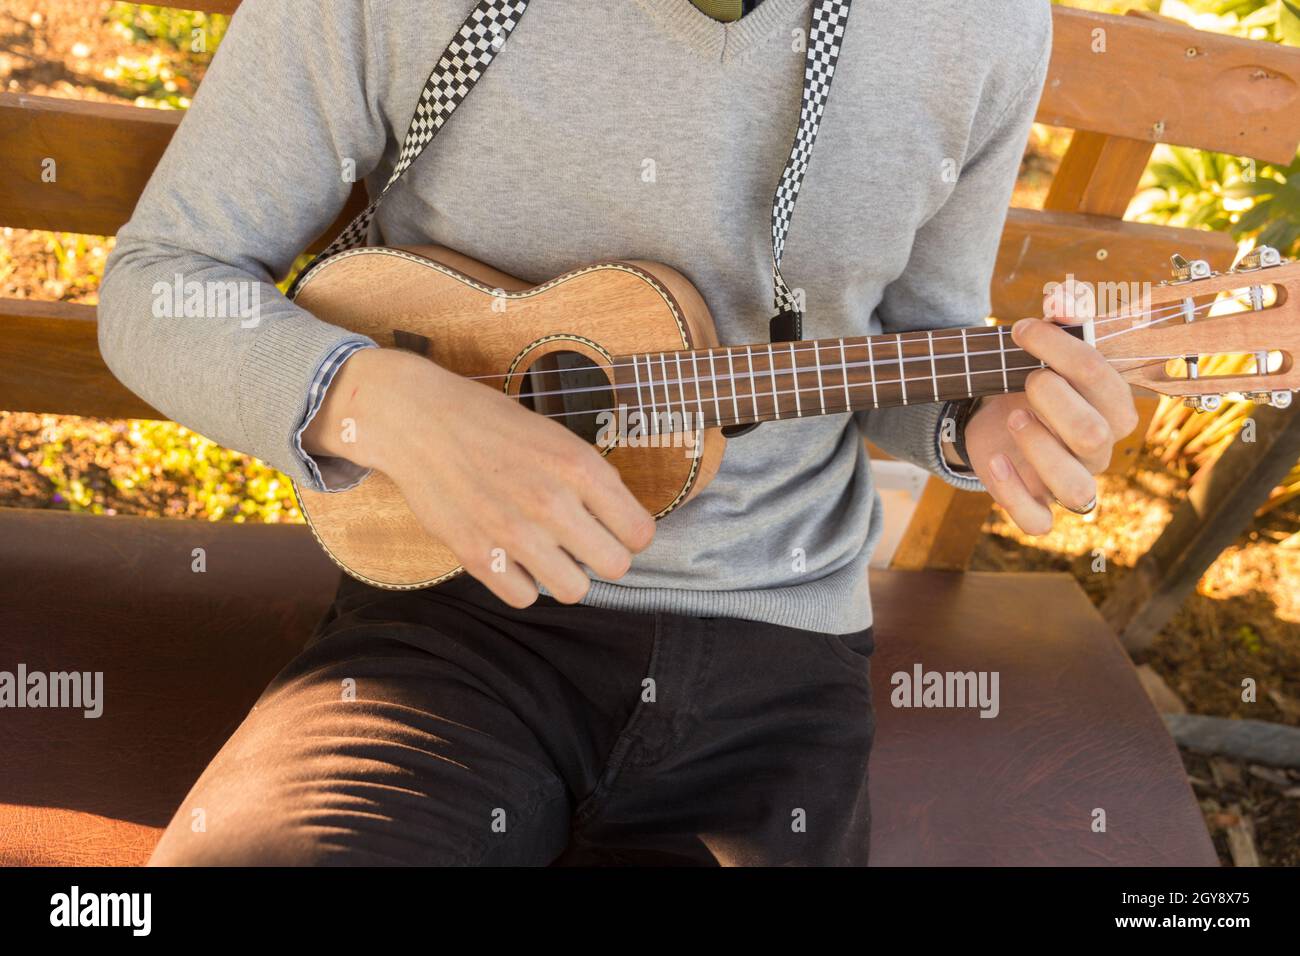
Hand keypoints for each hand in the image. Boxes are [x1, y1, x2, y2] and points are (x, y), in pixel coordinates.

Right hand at [303, 348, 654, 607]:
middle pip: (615, 567)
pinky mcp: (477, 556)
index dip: (630, 533)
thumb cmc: (487, 422)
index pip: (640, 532)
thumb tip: (617, 519)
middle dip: (603, 557)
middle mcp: (552, 503)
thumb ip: (588, 478)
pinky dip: (521, 582)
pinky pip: (524, 597)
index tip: (614, 527)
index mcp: (579, 466)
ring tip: (547, 552)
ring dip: (565, 574)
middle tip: (582, 543)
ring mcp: (514, 533)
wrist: (418, 419)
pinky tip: (511, 556)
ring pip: (574, 591)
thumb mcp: (554, 436)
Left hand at [958, 284, 1138, 534]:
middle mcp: (1099, 451)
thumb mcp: (1045, 347)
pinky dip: (1013, 494)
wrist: (997, 417)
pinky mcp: (1036, 505)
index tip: (1024, 329)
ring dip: (1041, 449)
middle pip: (1095, 437)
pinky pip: (1037, 522)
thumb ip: (1063, 319)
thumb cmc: (1032, 381)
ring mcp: (1069, 482)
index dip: (1064, 350)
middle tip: (1028, 378)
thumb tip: (1063, 300)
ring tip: (1016, 417)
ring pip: (1076, 488)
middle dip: (1056, 401)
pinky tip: (995, 460)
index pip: (1105, 382)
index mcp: (1113, 409)